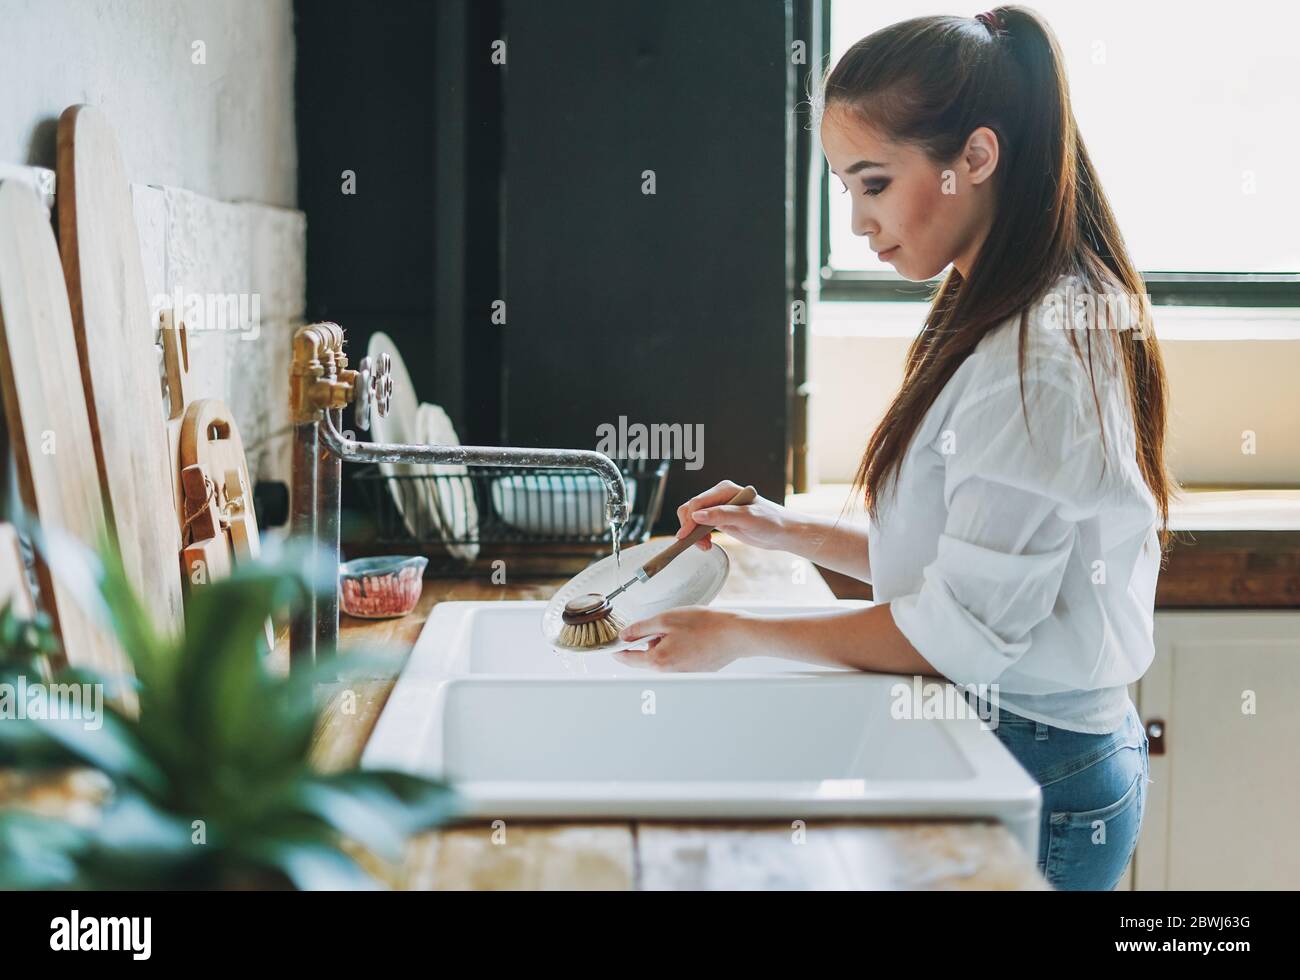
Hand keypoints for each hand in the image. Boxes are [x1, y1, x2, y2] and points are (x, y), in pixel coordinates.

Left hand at [614, 607, 753, 671]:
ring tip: (684, 629)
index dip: (618, 650)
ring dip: (666, 644)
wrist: (735, 635)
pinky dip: (680, 648)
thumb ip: (641, 628)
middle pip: (647, 658)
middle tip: (665, 625)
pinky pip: (678, 659)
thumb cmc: (705, 625)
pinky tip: (693, 637)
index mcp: (658, 660)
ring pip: (664, 657)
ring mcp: (683, 674)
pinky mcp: (694, 672)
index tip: (613, 645)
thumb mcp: (666, 619)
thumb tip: (624, 636)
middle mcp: (669, 673)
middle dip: (649, 641)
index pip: (628, 659)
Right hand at [674, 480, 798, 552]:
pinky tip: (707, 544)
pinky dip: (699, 536)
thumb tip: (697, 516)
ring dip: (693, 533)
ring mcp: (719, 508)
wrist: (783, 532)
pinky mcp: (721, 520)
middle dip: (690, 527)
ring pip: (693, 518)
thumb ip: (722, 515)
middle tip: (700, 544)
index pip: (698, 502)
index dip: (689, 520)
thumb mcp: (747, 518)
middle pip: (691, 509)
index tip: (685, 536)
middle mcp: (720, 496)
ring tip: (705, 546)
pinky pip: (701, 526)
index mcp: (725, 490)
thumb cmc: (772, 522)